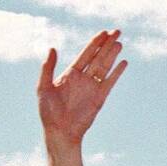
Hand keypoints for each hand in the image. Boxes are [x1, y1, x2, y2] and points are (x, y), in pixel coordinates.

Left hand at [37, 29, 126, 147]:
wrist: (60, 133)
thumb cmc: (49, 113)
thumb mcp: (43, 88)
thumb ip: (47, 68)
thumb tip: (52, 48)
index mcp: (70, 74)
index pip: (85, 54)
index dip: (95, 43)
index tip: (103, 33)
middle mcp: (83, 79)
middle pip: (98, 57)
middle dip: (107, 44)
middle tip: (116, 31)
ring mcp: (92, 88)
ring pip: (105, 67)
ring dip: (112, 55)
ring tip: (119, 43)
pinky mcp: (99, 99)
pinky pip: (110, 82)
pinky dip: (116, 73)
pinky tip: (123, 63)